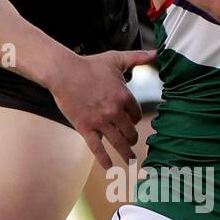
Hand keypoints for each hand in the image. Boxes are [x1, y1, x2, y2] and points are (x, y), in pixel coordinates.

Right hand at [51, 48, 156, 167]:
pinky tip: (109, 167)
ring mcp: (100, 121)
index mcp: (124, 96)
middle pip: (130, 131)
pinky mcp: (85, 127)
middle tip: (132, 143)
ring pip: (118, 142)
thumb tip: (156, 52)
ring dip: (126, 153)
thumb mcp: (115, 59)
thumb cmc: (89, 64)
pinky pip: (97, 148)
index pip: (136, 115)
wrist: (63, 72)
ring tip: (131, 161)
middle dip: (132, 138)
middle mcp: (114, 111)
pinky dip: (104, 159)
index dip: (134, 119)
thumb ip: (137, 57)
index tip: (131, 121)